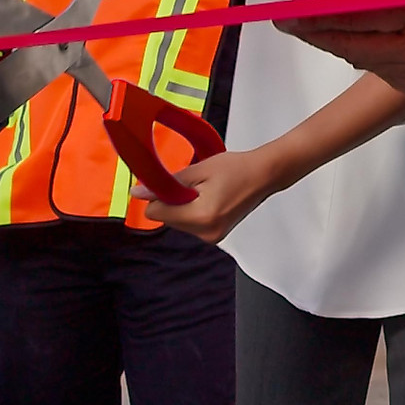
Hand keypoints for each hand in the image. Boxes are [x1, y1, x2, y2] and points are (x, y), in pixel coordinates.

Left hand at [133, 148, 277, 243]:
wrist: (263, 174)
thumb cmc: (237, 168)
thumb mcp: (198, 170)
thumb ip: (167, 183)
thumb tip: (140, 193)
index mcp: (201, 216)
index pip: (157, 213)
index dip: (158, 195)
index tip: (166, 182)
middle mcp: (206, 232)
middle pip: (167, 219)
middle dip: (173, 200)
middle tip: (194, 183)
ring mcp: (212, 237)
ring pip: (178, 222)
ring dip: (183, 205)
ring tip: (205, 189)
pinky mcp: (215, 236)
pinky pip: (191, 224)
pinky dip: (193, 211)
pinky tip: (209, 197)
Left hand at [278, 0, 404, 99]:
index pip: (362, 12)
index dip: (322, 13)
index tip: (291, 9)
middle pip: (354, 43)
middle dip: (315, 31)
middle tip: (286, 21)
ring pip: (362, 60)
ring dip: (335, 43)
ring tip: (309, 28)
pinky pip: (381, 73)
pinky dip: (363, 57)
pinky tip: (351, 44)